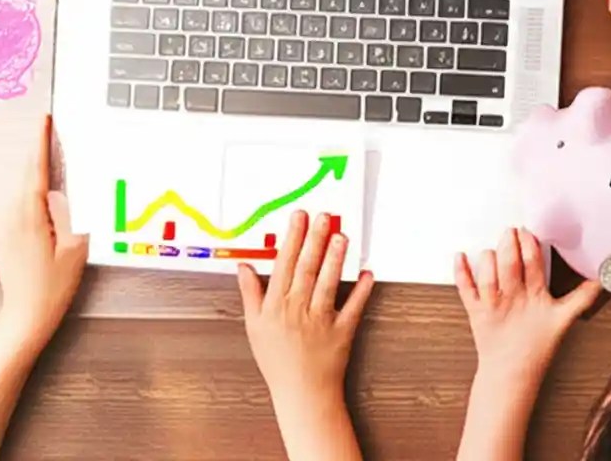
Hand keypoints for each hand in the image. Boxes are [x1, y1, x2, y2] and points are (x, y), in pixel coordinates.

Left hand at [0, 119, 87, 348]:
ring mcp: (5, 225)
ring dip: (42, 178)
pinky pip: (23, 205)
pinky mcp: (6, 234)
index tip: (44, 120)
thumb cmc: (53, 286)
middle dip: (42, 154)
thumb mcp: (75, 248)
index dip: (40, 142)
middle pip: (28, 177)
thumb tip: (62, 189)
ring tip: (61, 168)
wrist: (26, 314)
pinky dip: (37, 196)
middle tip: (57, 134)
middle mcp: (11, 217)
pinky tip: (52, 202)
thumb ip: (71, 213)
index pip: (34, 170)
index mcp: (29, 216)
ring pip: (27, 191)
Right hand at [238, 211, 374, 404]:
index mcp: (276, 306)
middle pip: (307, 268)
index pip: (284, 264)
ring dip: (335, 258)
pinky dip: (362, 291)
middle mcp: (298, 309)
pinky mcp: (342, 331)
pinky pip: (353, 307)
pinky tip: (366, 273)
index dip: (292, 238)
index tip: (298, 218)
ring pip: (328, 283)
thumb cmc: (277, 360)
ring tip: (341, 236)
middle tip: (323, 217)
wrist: (301, 392)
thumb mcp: (254, 326)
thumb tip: (243, 267)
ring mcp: (321, 320)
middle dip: (315, 239)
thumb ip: (250, 293)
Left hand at [455, 228, 599, 379]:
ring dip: (488, 257)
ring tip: (493, 247)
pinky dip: (460, 272)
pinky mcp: (475, 311)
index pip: (533, 264)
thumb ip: (582, 298)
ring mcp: (492, 305)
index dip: (530, 245)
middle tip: (510, 230)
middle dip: (508, 243)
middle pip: (509, 265)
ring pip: (487, 274)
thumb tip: (599, 282)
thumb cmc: (536, 347)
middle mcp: (512, 298)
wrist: (512, 373)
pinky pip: (465, 289)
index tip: (528, 232)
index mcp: (534, 297)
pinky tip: (459, 256)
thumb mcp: (564, 320)